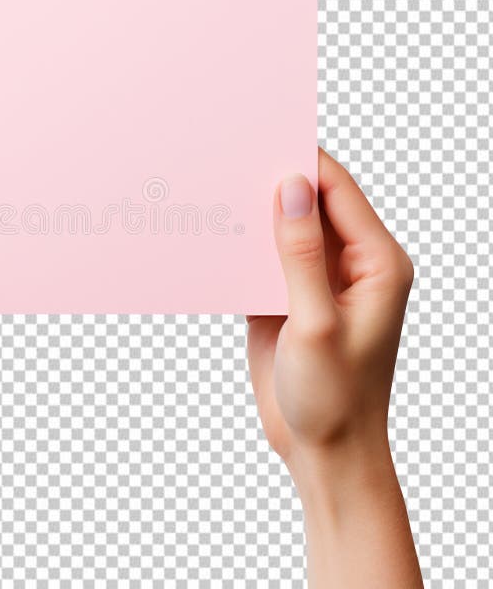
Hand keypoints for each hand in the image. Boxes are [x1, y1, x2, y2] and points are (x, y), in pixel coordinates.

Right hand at [247, 147, 423, 588]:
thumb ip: (303, 256)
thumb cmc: (336, 400)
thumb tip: (291, 190)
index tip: (262, 134)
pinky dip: (239, 244)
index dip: (303, 160)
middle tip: (229, 156)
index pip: (339, 192)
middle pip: (310, 202)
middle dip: (272, 180)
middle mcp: (349, 264)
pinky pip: (263, 257)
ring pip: (282, 227)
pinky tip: (211, 234)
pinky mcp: (286, 298)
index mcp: (376, 264)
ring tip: (213, 188)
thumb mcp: (317, 326)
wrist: (323, 453)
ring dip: (251, 211)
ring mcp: (315, 280)